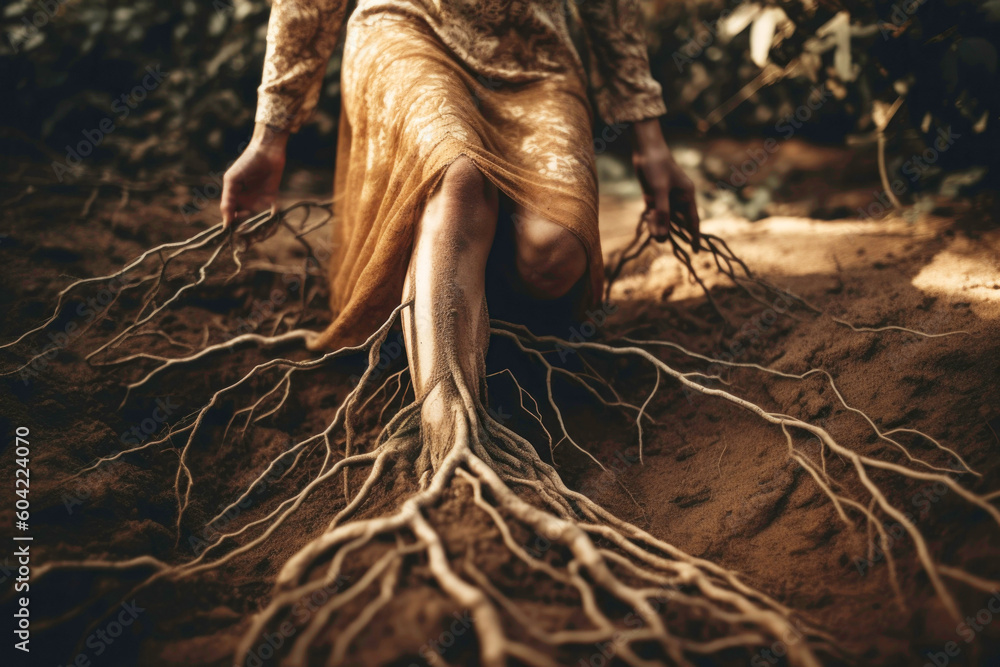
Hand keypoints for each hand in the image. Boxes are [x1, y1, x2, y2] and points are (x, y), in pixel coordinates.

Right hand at [220, 123, 288, 227]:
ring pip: (256, 219)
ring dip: (257, 225)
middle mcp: (245, 201)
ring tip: (257, 224)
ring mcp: (259, 201)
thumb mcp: (232, 180)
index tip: (233, 233)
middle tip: (246, 227)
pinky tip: (268, 220)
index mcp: (234, 197)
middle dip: (245, 227)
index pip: (231, 216)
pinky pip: (271, 213)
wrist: (267, 152)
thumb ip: (228, 200)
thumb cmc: (246, 162)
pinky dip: (270, 220)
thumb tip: (226, 221)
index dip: (231, 225)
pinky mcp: (272, 199)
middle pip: (244, 220)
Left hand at [630, 118, 699, 250]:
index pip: (693, 221)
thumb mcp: (659, 191)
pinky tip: (647, 221)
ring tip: (653, 232)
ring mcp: (666, 197)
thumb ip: (662, 213)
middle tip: (661, 241)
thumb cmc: (656, 167)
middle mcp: (679, 198)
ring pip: (665, 218)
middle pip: (677, 222)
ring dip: (659, 226)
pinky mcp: (654, 195)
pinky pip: (655, 212)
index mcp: (687, 196)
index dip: (694, 237)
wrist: (645, 150)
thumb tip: (662, 235)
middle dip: (670, 232)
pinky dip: (651, 218)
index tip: (695, 251)